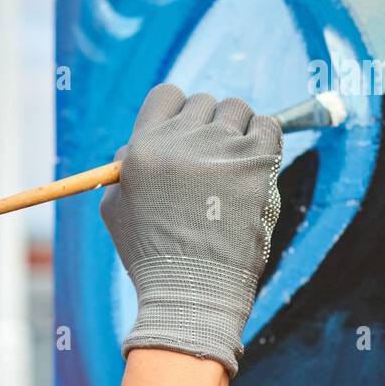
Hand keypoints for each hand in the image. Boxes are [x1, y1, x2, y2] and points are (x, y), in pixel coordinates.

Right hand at [99, 84, 281, 375]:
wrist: (193, 291)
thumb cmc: (152, 255)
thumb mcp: (115, 208)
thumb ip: (124, 165)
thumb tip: (144, 139)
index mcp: (142, 147)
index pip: (167, 95)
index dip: (177, 111)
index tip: (185, 134)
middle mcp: (180, 140)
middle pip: (204, 101)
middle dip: (207, 125)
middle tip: (210, 160)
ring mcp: (221, 149)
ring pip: (238, 109)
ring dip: (236, 131)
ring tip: (232, 167)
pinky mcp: (256, 163)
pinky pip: (269, 126)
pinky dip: (263, 139)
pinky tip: (254, 166)